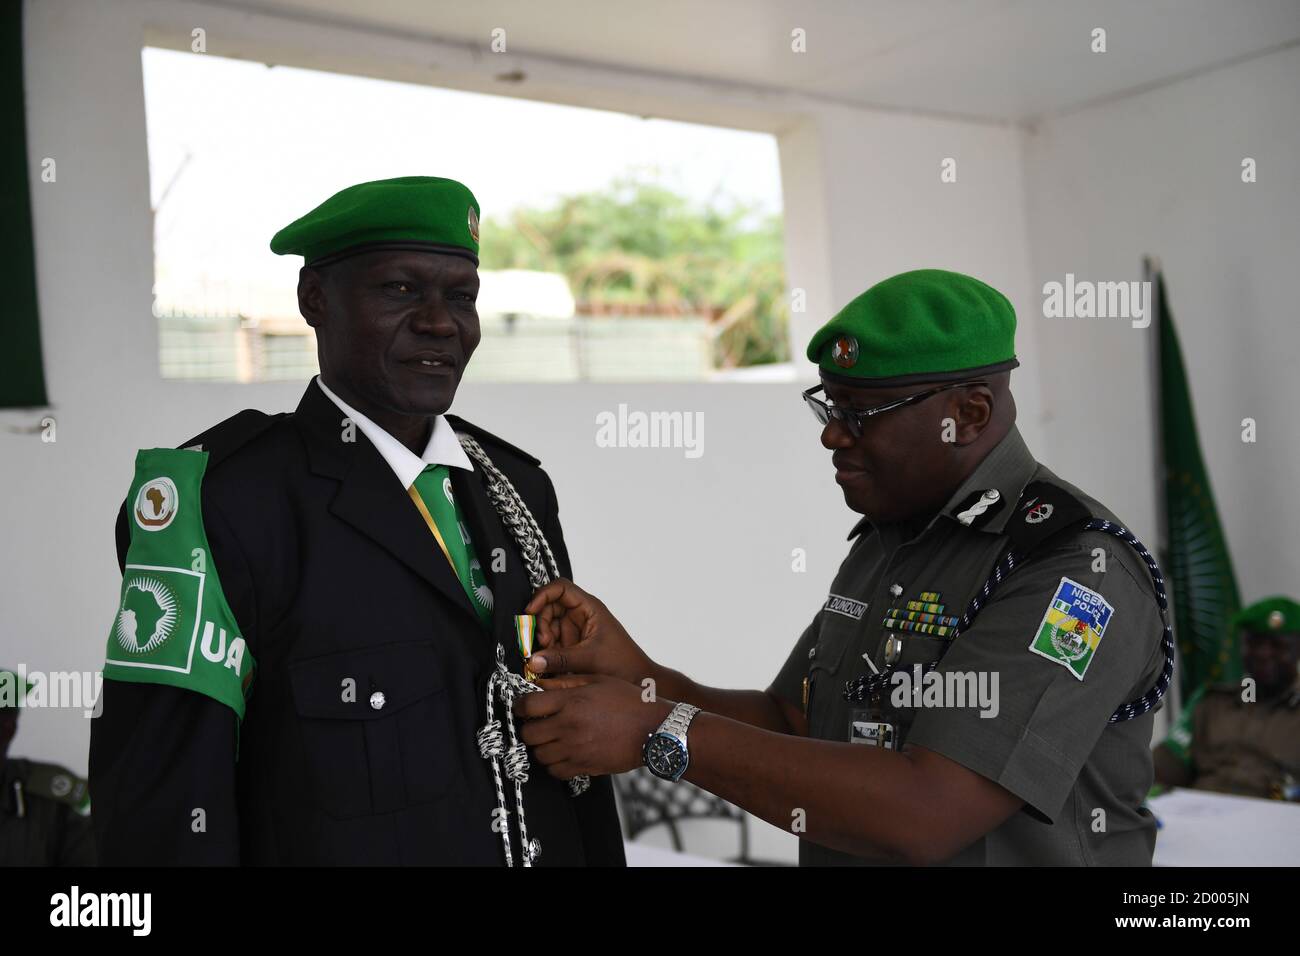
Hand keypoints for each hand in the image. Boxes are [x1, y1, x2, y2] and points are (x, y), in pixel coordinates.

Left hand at [514, 674, 672, 778]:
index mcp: (572, 700)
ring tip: (550, 739)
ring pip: (539, 754)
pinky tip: (562, 753)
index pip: (527, 705)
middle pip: (528, 733)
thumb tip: (540, 683)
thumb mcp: (599, 680)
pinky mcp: (584, 766)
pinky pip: (555, 771)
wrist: (654, 730)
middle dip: (528, 728)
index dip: (520, 706)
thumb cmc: (629, 701)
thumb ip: (567, 682)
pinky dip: (554, 764)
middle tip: (536, 724)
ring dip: (541, 747)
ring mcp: (576, 749)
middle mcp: (569, 725)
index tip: (523, 707)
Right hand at [524, 579, 657, 686]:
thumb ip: (559, 659)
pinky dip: (546, 651)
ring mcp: (575, 630)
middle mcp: (581, 615)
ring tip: (546, 655)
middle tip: (542, 641)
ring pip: (548, 626)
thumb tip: (533, 660)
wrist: (637, 682)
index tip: (530, 611)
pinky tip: (548, 662)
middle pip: (549, 607)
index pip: (561, 588)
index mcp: (589, 608)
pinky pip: (552, 642)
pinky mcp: (572, 646)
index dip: (543, 596)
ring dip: (542, 638)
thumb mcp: (589, 659)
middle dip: (541, 623)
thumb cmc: (623, 665)